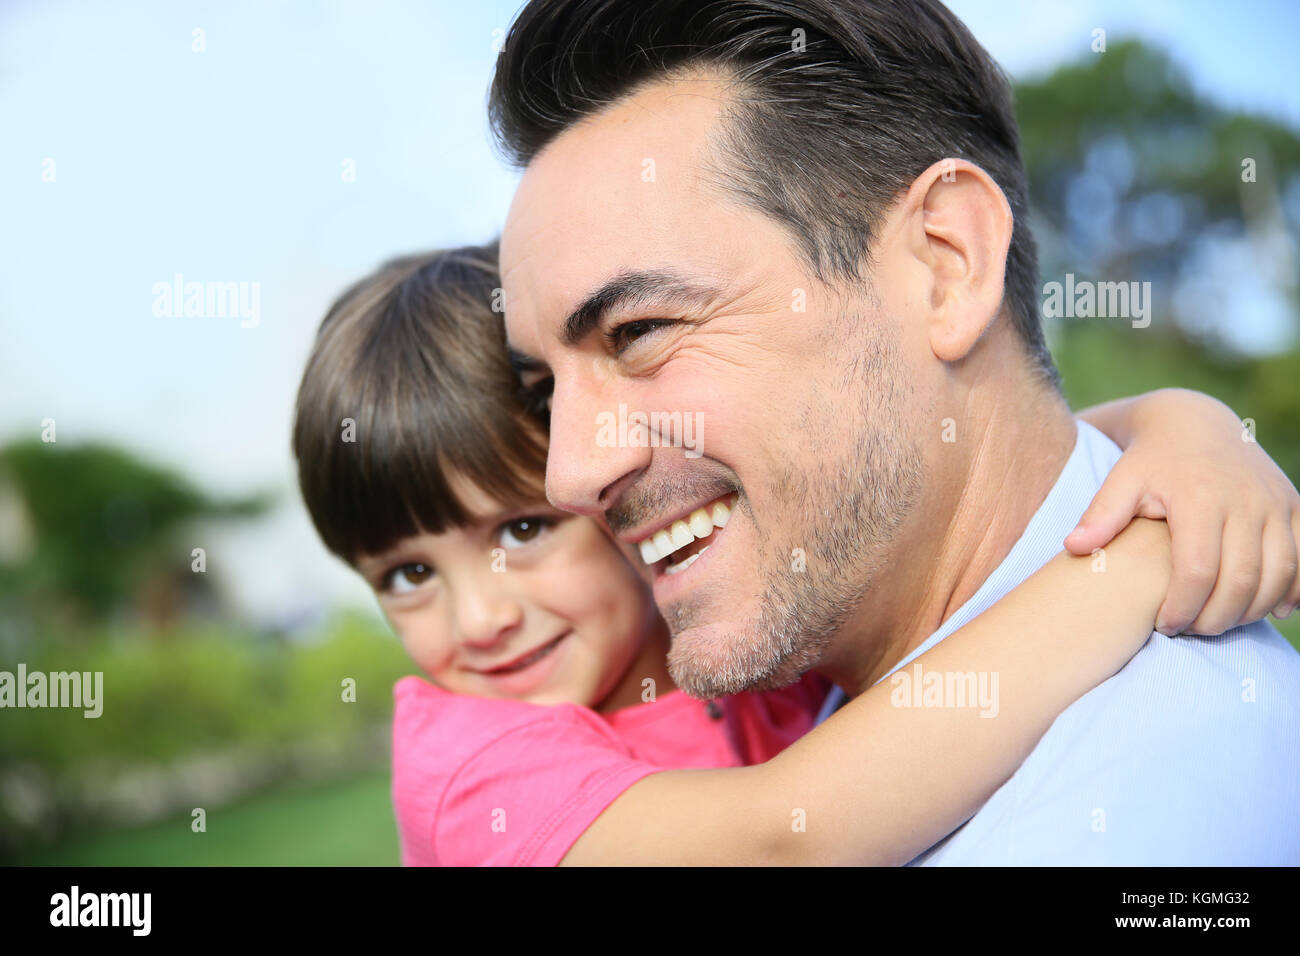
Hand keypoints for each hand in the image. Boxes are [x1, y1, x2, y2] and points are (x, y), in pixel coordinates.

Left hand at [1067, 389, 1299, 634]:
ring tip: (1220, 622)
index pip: (1197, 571)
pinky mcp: (1294, 506)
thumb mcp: (1121, 480)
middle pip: (1242, 581)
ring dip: (1253, 610)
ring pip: (1280, 574)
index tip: (1162, 626)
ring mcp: (1275, 504)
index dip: (1182, 607)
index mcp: (1199, 498)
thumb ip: (1100, 515)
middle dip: (1216, 618)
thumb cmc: (1149, 460)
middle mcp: (1245, 501)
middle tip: (1190, 632)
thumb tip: (1072, 547)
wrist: (1194, 423)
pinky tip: (1271, 609)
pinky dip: (1295, 589)